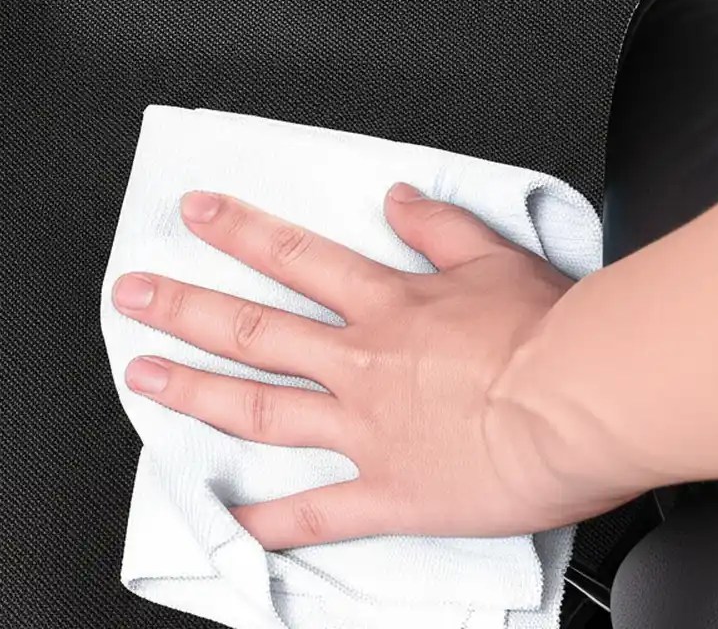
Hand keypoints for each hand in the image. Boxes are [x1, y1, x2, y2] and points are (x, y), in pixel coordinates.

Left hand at [111, 183, 637, 549]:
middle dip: (183, 307)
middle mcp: (361, 363)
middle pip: (252, 329)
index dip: (237, 232)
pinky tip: (229, 521)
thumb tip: (399, 197)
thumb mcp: (497, 257)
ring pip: (258, 407)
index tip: (196, 214)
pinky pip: (314, 512)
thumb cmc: (555, 337)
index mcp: (388, 306)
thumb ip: (440, 227)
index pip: (294, 257)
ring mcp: (363, 429)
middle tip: (132, 295)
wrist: (585, 400)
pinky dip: (268, 521)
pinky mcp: (385, 492)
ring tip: (144, 378)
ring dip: (195, 391)